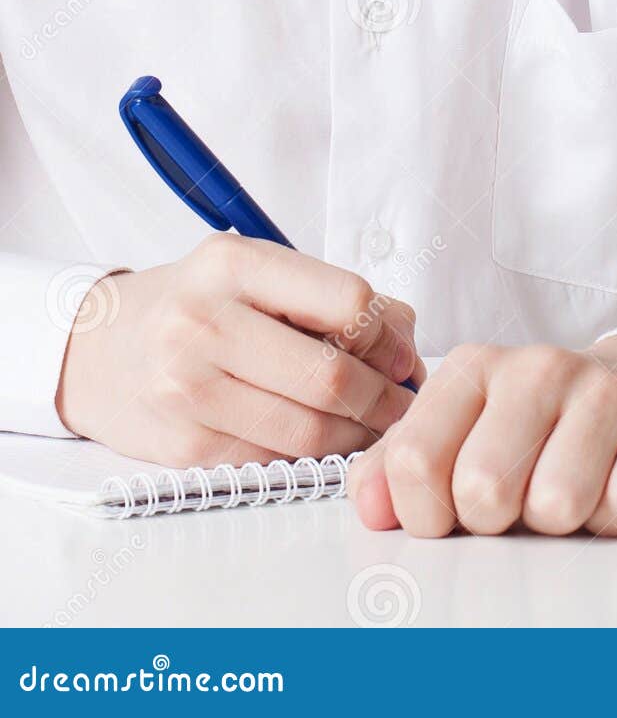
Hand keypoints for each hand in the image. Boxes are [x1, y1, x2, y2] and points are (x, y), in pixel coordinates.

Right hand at [55, 235, 426, 466]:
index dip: (387, 335)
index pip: (346, 300)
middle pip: (331, 375)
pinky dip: (315, 456)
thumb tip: (406, 347)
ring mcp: (189, 388)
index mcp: (233, 264)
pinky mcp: (185, 447)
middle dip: (384, 398)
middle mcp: (205, 322)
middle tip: (403, 405)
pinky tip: (326, 440)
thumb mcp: (256, 273)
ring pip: (309, 430)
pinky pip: (276, 460)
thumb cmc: (198, 305)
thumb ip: (334, 298)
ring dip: (359, 435)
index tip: (400, 354)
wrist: (100, 349)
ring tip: (373, 425)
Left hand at [347, 333, 616, 537]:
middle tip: (516, 504)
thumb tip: (370, 507)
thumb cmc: (542, 423)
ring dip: (560, 524)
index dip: (425, 514)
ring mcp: (604, 390)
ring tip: (567, 490)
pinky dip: (615, 519)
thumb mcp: (464, 430)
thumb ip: (401, 465)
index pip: (415, 461)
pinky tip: (613, 484)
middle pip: (483, 490)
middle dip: (496, 523)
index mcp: (475, 368)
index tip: (447, 515)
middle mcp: (537, 367)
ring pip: (557, 506)